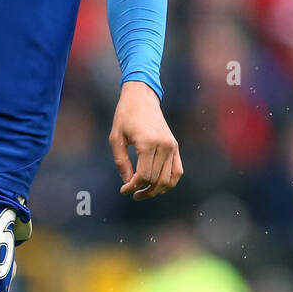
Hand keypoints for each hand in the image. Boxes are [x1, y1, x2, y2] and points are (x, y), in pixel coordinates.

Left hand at [109, 80, 182, 200]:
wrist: (142, 98)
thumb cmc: (125, 116)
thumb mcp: (115, 138)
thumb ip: (121, 161)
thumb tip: (127, 182)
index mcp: (148, 142)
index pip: (144, 175)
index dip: (132, 187)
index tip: (123, 190)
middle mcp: (163, 145)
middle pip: (155, 179)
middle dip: (142, 190)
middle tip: (129, 191)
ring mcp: (172, 146)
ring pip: (168, 179)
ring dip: (156, 190)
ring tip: (142, 193)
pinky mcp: (175, 146)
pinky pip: (177, 171)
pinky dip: (169, 182)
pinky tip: (157, 187)